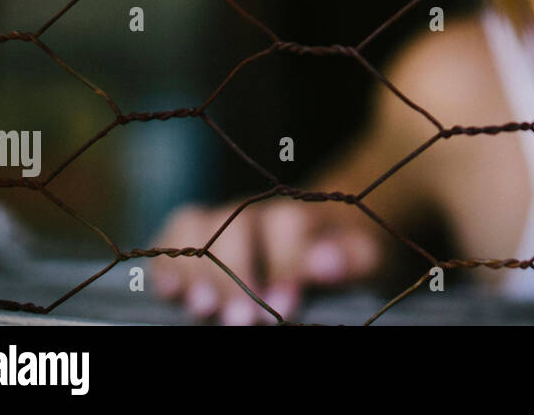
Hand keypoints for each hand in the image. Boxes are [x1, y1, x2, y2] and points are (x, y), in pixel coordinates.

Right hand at [151, 197, 380, 324]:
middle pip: (234, 224)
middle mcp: (259, 212)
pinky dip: (167, 259)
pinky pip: (174, 233)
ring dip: (195, 267)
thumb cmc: (347, 251)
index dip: (284, 263)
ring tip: (202, 308)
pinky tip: (171, 292)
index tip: (287, 302)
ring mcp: (226, 220)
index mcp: (304, 214)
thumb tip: (323, 262)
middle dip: (234, 275)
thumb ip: (351, 258)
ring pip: (195, 223)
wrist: (331, 227)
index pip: (288, 226)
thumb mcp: (367, 256)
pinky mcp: (202, 235)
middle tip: (240, 321)